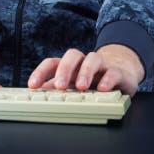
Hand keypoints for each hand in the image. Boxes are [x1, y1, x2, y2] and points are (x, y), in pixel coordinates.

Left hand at [27, 45, 144, 94]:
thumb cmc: (91, 80)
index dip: (40, 72)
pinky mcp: (117, 72)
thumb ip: (55, 90)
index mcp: (69, 65)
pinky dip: (107, 79)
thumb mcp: (72, 86)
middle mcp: (83, 61)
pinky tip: (102, 89)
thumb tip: (36, 98)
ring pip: (92, 59)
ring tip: (81, 87)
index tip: (33, 85)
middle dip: (64, 70)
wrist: (120, 73)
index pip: (52, 63)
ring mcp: (101, 65)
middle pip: (72, 55)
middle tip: (59, 86)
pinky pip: (112, 72)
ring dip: (85, 72)